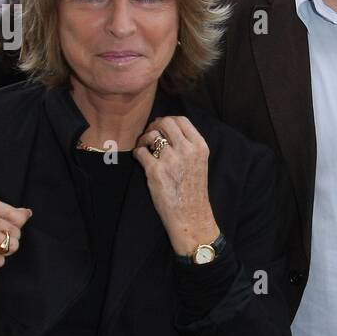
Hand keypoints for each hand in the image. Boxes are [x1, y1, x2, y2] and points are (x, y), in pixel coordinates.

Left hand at [133, 115, 218, 254]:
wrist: (191, 215)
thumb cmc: (193, 190)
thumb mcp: (200, 162)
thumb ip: (189, 146)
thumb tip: (168, 130)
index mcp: (200, 146)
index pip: (181, 120)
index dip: (167, 120)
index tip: (161, 128)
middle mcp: (187, 150)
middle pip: (165, 122)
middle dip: (154, 126)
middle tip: (150, 136)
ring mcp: (171, 160)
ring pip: (151, 135)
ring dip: (143, 139)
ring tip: (144, 147)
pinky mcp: (155, 171)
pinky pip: (140, 152)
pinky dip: (137, 153)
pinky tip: (139, 158)